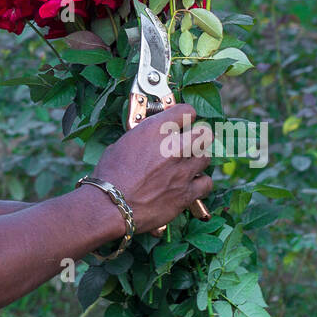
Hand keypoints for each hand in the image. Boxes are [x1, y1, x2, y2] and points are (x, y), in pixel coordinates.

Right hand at [93, 103, 212, 234]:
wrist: (111, 205)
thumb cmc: (110, 175)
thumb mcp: (121, 145)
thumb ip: (141, 139)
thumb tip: (146, 140)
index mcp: (155, 130)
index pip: (186, 111)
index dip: (185, 114)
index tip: (183, 119)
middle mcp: (173, 147)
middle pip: (204, 133)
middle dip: (198, 135)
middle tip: (191, 140)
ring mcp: (183, 171)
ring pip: (206, 157)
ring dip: (198, 158)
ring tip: (189, 162)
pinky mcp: (186, 193)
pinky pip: (206, 183)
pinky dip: (200, 182)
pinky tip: (191, 183)